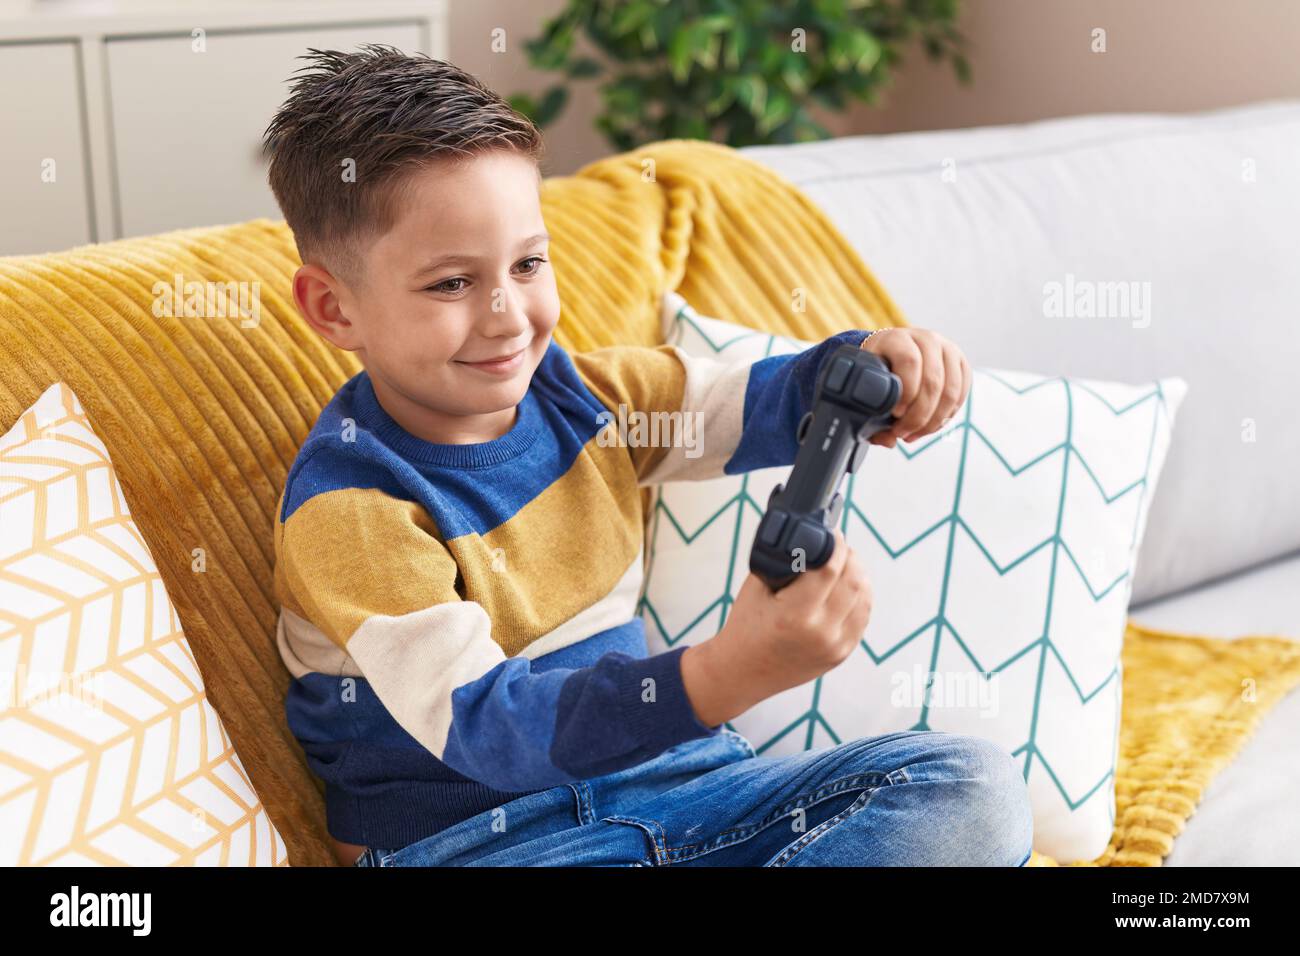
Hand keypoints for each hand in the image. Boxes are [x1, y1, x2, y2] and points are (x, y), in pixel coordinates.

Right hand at [683, 529, 873, 725]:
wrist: (742, 671)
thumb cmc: (745, 628)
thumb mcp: (756, 588)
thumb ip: (785, 563)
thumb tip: (810, 539)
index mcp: (795, 614)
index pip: (830, 569)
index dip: (837, 545)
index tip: (834, 533)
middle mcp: (820, 632)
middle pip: (854, 581)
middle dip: (850, 557)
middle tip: (839, 547)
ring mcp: (835, 645)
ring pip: (864, 597)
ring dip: (859, 575)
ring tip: (846, 564)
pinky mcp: (842, 653)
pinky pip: (863, 617)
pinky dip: (861, 597)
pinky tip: (850, 587)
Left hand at [861, 328, 969, 447]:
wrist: (890, 354)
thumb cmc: (875, 373)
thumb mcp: (866, 385)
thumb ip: (870, 414)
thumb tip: (890, 440)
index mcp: (897, 338)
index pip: (909, 361)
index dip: (906, 392)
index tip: (895, 414)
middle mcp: (925, 338)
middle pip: (933, 380)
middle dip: (919, 415)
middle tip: (902, 433)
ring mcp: (947, 349)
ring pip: (950, 390)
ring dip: (934, 420)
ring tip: (915, 434)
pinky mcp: (960, 363)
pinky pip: (961, 393)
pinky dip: (947, 415)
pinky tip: (930, 426)